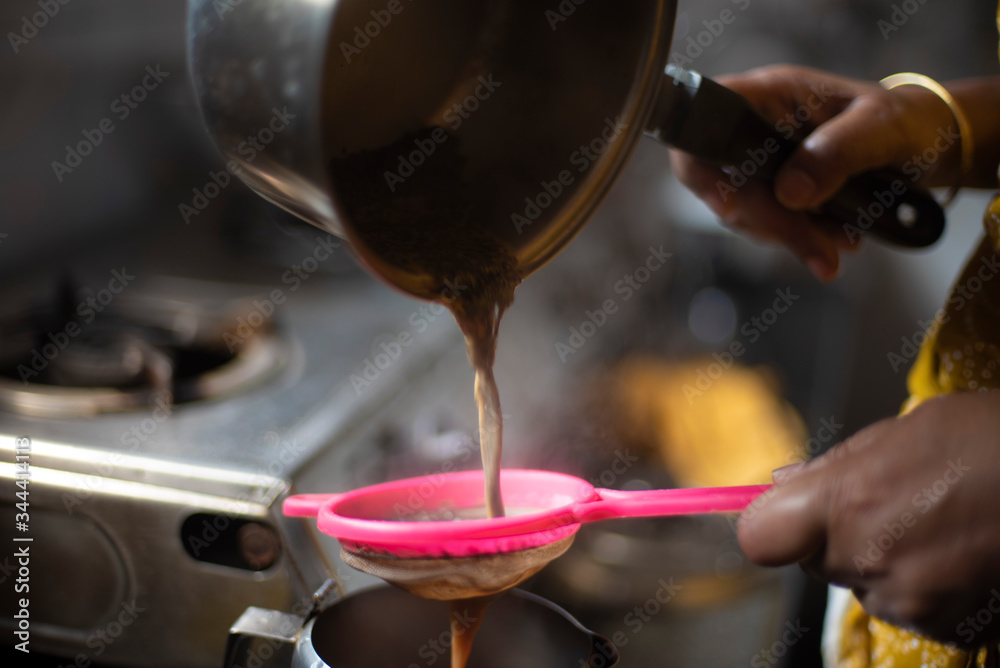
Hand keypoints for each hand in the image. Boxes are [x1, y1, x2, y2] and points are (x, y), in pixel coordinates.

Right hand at [670, 65, 956, 280]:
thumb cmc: (902, 121)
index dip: (703, 166)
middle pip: (723, 180)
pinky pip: (767, 225)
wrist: (923, 144)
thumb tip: (790, 193)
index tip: (730, 206)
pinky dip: (800, 239)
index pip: (710, 123)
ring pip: (744, 211)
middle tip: (818, 251)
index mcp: (771, 95)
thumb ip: (837, 152)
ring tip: (841, 241)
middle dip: (767, 221)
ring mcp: (760, 162)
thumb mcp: (881, 128)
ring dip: (789, 236)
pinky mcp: (772, 192)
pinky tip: (836, 238)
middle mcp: (755, 127)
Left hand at [738, 391, 999, 645]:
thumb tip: (782, 481)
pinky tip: (963, 552)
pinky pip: (911, 607)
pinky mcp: (949, 627)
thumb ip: (835, 463)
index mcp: (844, 501)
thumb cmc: (991, 441)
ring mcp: (910, 600)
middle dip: (837, 535)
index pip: (760, 537)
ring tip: (939, 523)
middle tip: (888, 503)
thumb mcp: (906, 430)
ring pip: (864, 584)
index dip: (769, 524)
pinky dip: (927, 586)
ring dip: (885, 560)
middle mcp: (867, 558)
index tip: (784, 512)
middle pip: (814, 560)